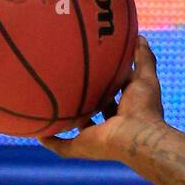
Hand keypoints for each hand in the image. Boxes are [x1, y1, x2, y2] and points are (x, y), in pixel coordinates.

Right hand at [39, 35, 164, 160]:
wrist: (136, 136)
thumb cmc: (143, 107)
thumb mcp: (145, 77)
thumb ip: (143, 58)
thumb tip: (139, 37)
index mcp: (127, 109)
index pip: (117, 95)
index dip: (109, 83)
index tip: (99, 69)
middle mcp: (112, 124)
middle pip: (97, 111)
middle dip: (88, 100)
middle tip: (73, 83)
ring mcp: (96, 137)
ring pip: (80, 130)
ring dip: (68, 122)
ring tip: (52, 107)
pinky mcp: (83, 147)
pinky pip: (62, 146)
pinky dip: (51, 141)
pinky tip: (39, 133)